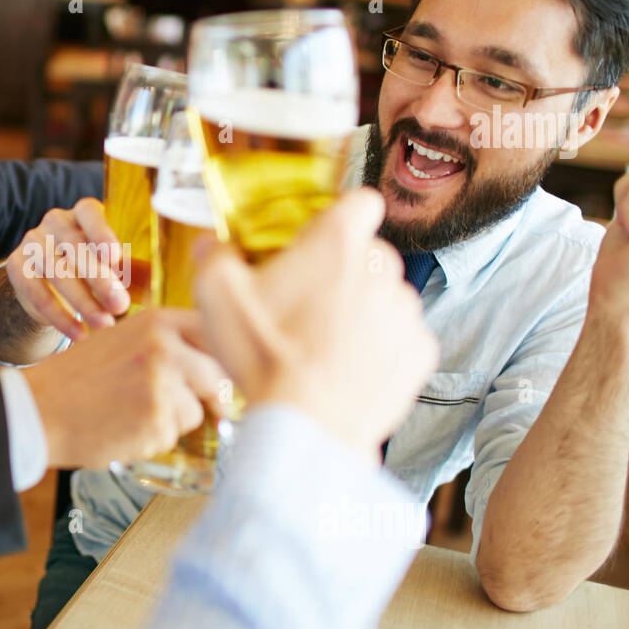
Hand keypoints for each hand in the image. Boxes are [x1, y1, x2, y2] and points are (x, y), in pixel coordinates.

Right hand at [5, 199, 129, 341]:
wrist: (50, 281)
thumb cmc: (94, 269)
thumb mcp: (115, 265)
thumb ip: (135, 270)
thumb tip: (165, 283)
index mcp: (84, 213)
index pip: (89, 212)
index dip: (101, 232)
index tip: (114, 256)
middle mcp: (55, 221)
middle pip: (74, 246)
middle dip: (98, 278)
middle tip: (120, 304)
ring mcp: (33, 242)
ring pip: (55, 271)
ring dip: (82, 302)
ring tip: (104, 324)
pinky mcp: (17, 267)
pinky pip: (36, 293)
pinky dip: (58, 317)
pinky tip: (79, 334)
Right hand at [21, 308, 227, 467]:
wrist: (38, 409)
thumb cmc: (79, 380)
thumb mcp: (123, 341)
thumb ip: (167, 345)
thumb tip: (217, 366)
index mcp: (157, 322)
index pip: (216, 334)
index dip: (221, 359)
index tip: (217, 375)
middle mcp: (165, 346)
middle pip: (219, 375)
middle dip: (209, 395)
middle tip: (183, 405)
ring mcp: (163, 382)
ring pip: (198, 410)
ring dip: (175, 420)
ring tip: (135, 414)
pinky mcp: (157, 418)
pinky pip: (174, 435)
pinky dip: (155, 439)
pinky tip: (125, 429)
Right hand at [192, 188, 438, 462]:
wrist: (306, 426)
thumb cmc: (265, 358)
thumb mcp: (216, 297)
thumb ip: (213, 257)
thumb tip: (210, 245)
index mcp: (338, 242)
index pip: (360, 202)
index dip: (339, 219)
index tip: (318, 241)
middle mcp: (383, 268)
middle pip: (368, 255)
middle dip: (341, 273)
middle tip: (304, 303)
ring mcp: (405, 312)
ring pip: (385, 297)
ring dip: (361, 311)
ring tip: (322, 343)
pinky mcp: (419, 352)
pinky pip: (400, 338)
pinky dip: (379, 349)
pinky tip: (346, 366)